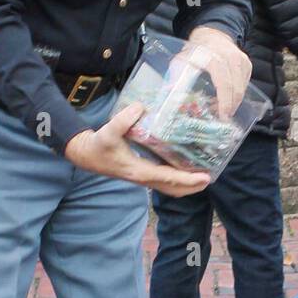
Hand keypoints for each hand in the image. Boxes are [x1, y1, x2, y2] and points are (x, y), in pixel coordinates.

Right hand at [65, 101, 211, 195]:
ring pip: (169, 188)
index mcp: (139, 171)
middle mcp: (144, 178)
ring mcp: (144, 178)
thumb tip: (140, 107)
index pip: (168, 178)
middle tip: (210, 179)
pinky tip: (185, 170)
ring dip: (186, 185)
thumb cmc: (98, 144)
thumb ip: (123, 119)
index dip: (187, 179)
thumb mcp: (108, 131)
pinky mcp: (142, 174)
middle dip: (192, 187)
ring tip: (202, 177)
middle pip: (173, 189)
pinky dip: (177, 180)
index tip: (205, 177)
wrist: (87, 155)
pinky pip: (164, 181)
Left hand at [182, 28, 252, 119]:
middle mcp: (230, 57)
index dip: (224, 101)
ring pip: (242, 87)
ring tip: (223, 110)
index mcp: (214, 57)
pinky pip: (244, 84)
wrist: (211, 34)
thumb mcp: (182, 60)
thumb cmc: (195, 50)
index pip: (224, 83)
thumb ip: (176, 76)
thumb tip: (168, 93)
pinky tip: (227, 99)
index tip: (222, 115)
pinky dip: (237, 94)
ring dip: (233, 102)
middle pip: (235, 88)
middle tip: (223, 119)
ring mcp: (241, 60)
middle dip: (230, 106)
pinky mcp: (246, 64)